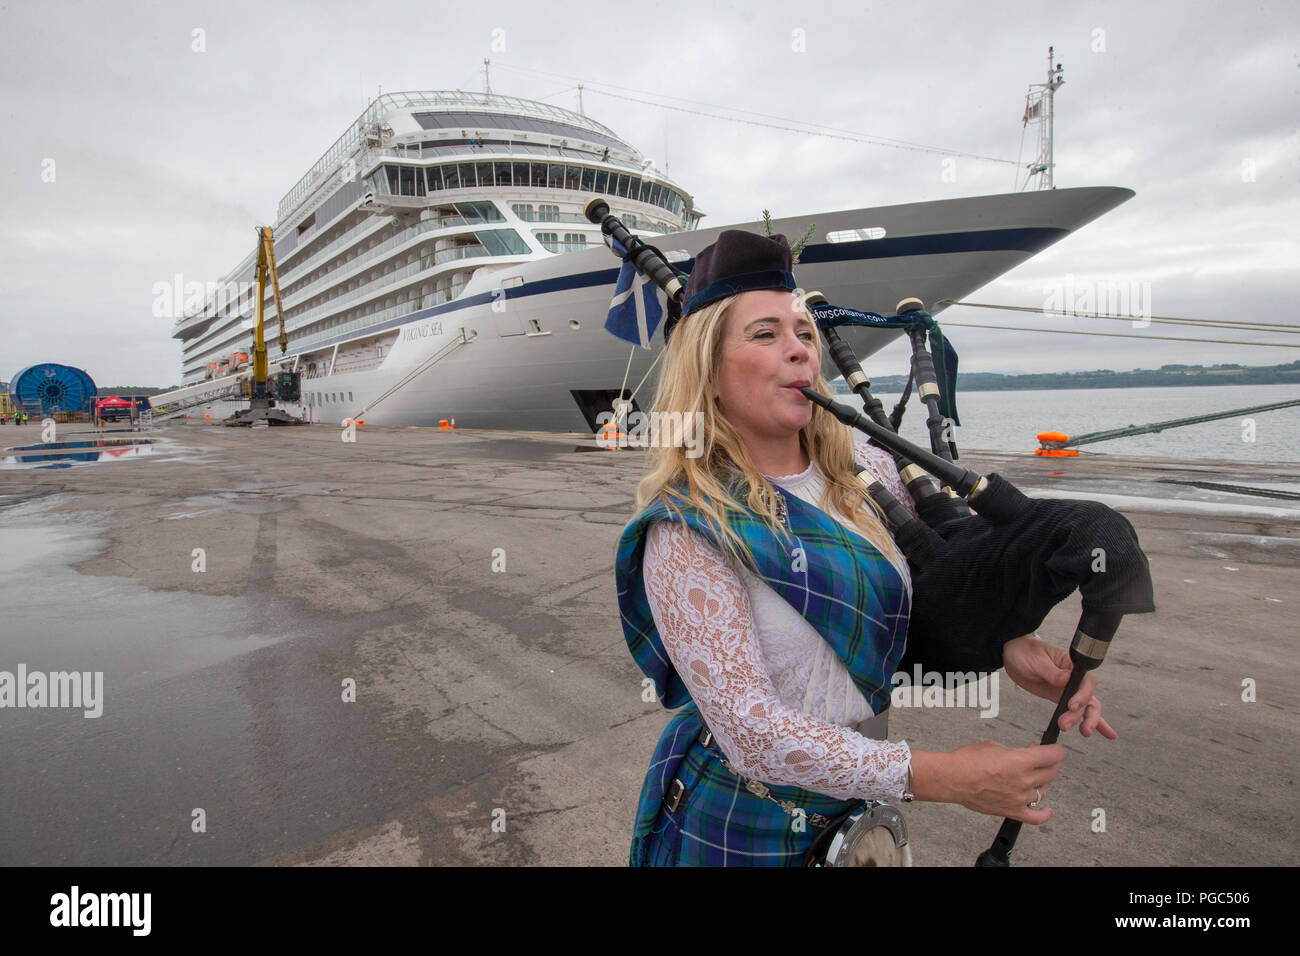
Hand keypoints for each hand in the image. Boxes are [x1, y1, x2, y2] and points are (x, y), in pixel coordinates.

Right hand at [911, 741, 1065, 823]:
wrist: (953, 778)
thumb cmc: (968, 760)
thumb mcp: (995, 746)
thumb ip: (1016, 752)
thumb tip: (1025, 756)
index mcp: (1021, 760)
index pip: (1053, 756)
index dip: (1057, 751)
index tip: (1056, 750)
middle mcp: (1024, 780)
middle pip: (1051, 772)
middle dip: (1049, 763)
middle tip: (1040, 759)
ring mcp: (1019, 797)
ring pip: (1043, 791)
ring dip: (1041, 782)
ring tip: (1032, 776)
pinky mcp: (1011, 810)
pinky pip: (1035, 817)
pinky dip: (1044, 814)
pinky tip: (1047, 810)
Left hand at [1001, 635, 1116, 738]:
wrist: (1014, 654)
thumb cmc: (1026, 652)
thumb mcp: (1036, 661)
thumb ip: (1052, 672)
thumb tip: (1067, 679)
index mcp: (1072, 664)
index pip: (1087, 682)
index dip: (1082, 696)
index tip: (1071, 706)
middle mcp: (1075, 678)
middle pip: (1089, 698)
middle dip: (1083, 715)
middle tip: (1066, 724)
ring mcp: (1070, 689)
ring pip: (1087, 707)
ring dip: (1083, 721)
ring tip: (1066, 728)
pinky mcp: (1063, 697)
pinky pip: (1079, 710)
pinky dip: (1092, 722)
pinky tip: (1102, 733)